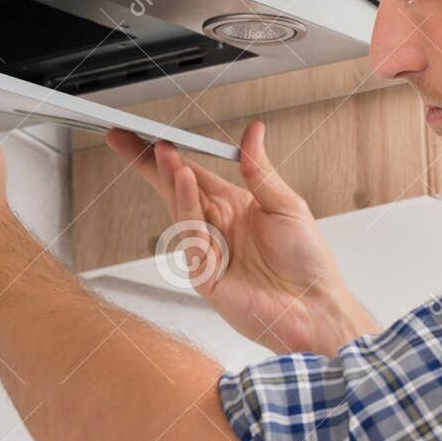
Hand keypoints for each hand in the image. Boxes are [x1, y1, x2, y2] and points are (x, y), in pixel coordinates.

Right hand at [106, 121, 376, 356]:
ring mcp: (208, 252)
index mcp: (233, 206)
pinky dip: (187, 210)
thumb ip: (261, 170)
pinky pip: (192, 239)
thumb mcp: (287, 205)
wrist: (316, 308)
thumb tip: (254, 132)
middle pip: (174, 189)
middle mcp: (216, 227)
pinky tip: (186, 185)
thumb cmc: (308, 262)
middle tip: (125, 137)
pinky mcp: (205, 277)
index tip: (144, 134)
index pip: (191, 174)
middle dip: (149, 163)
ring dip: (172, 180)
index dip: (168, 154)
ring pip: (180, 210)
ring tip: (165, 154)